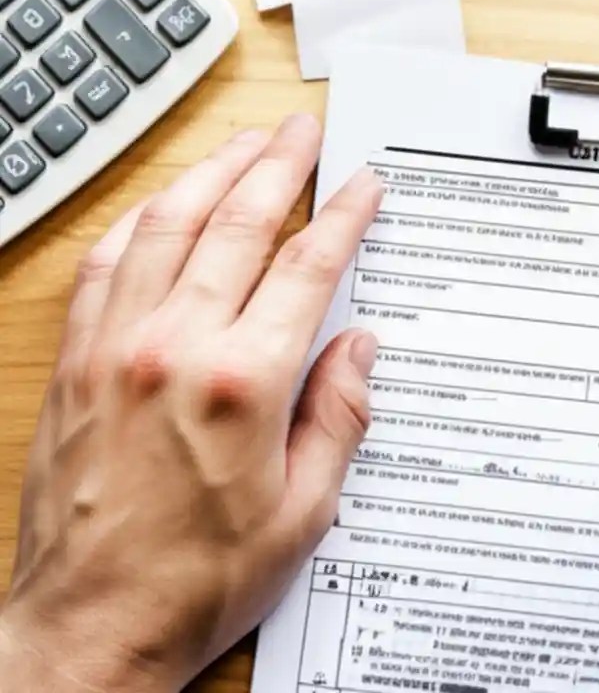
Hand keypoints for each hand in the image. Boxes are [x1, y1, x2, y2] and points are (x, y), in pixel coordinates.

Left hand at [0, 116, 381, 691]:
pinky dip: (137, 223)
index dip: (344, 216)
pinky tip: (160, 207)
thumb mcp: (304, 512)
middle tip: (304, 132)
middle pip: (235, 225)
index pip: (307, 269)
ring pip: (166, 228)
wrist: (91, 624)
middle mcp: (172, 349)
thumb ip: (338, 417)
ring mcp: (114, 349)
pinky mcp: (74, 364)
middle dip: (279, 167)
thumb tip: (359, 349)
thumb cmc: (197, 580)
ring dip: (210, 176)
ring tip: (243, 145)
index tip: (364, 185)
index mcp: (242, 384)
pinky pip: (105, 266)